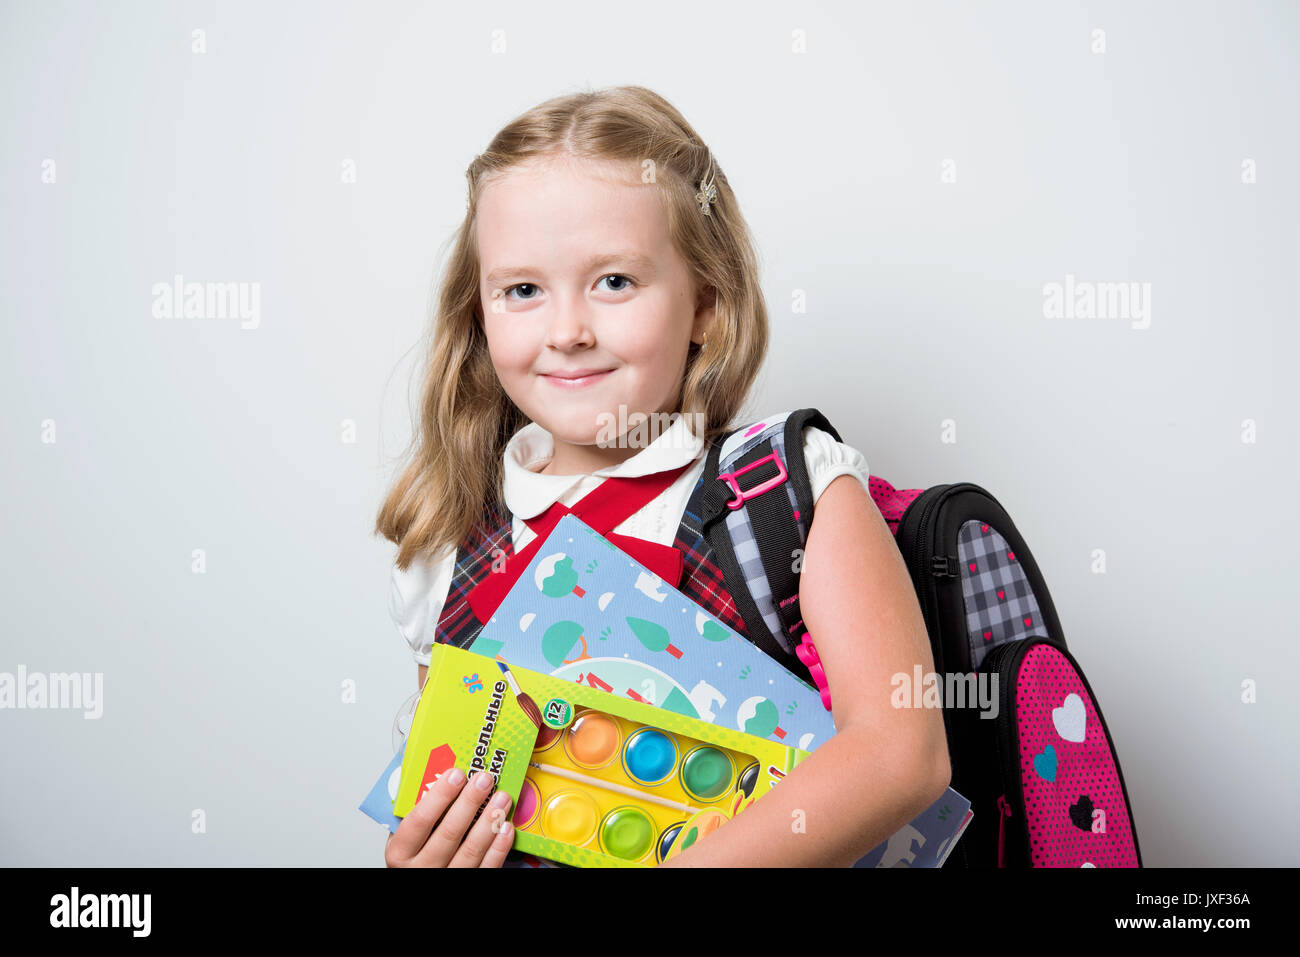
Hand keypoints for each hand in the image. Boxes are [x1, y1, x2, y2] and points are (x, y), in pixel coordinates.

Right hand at [384, 768, 514, 867]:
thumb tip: (433, 772)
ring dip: (489, 821)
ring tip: (501, 798)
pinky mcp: (469, 883)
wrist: (423, 880)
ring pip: (471, 850)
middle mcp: (422, 868)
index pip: (419, 821)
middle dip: (469, 802)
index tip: (455, 774)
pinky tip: (505, 827)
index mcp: (401, 852)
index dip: (438, 796)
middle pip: (448, 833)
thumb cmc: (414, 856)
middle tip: (484, 780)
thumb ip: (414, 811)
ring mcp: (446, 877)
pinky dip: (499, 847)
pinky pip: (487, 867)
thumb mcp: (404, 837)